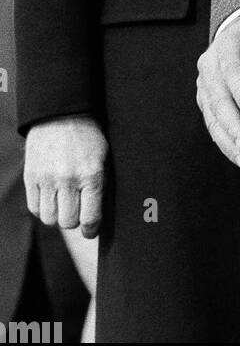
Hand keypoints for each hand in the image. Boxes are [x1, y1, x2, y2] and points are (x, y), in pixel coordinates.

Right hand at [24, 115, 107, 238]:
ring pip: (49, 219)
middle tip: (76, 210)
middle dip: (74, 220)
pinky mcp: (31, 177)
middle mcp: (68, 179)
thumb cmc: (88, 139)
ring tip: (62, 202)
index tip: (90, 230)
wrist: (61, 114)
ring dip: (56, 215)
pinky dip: (42, 207)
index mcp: (92, 174)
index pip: (90, 218)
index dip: (91, 230)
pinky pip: (34, 208)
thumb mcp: (103, 159)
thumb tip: (97, 217)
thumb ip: (100, 187)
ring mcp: (47, 178)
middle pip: (68, 222)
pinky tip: (50, 196)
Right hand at [196, 11, 239, 171]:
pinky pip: (212, 125)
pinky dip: (226, 144)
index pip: (232, 67)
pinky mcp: (204, 100)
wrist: (233, 29)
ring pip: (212, 116)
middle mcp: (210, 64)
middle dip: (233, 124)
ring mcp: (204, 84)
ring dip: (228, 141)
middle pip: (219, 97)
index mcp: (228, 43)